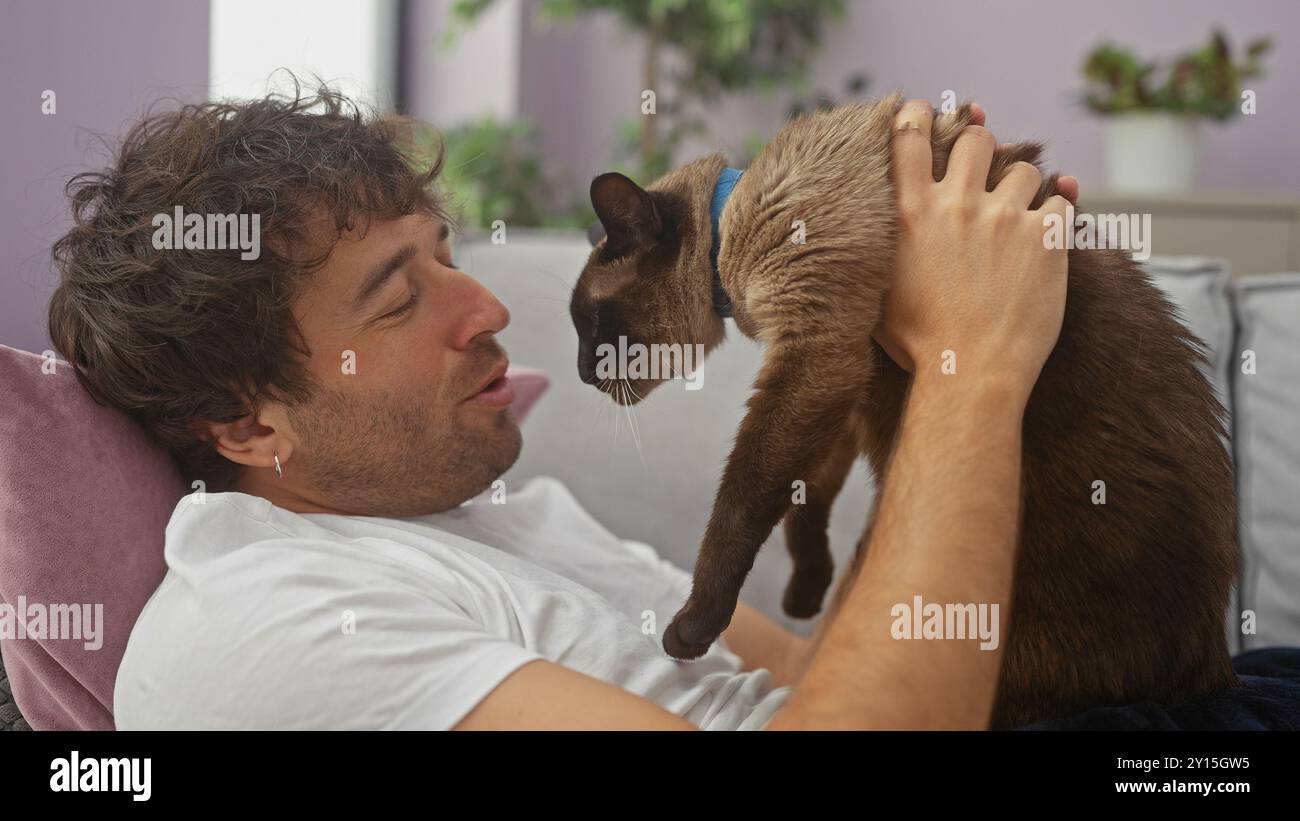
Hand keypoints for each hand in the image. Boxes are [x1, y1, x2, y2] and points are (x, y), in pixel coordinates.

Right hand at [873, 99, 1075, 401]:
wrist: (969, 374)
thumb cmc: (917, 343)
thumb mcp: (876, 288)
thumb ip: (877, 246)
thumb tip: (864, 228)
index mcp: (908, 213)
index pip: (909, 137)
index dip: (919, 116)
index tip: (925, 112)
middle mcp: (956, 204)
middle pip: (975, 140)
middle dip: (980, 148)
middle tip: (980, 168)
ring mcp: (1004, 217)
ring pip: (1024, 169)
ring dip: (1021, 185)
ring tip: (1015, 212)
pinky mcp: (1046, 237)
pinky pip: (1061, 202)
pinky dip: (1057, 210)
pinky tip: (1050, 227)